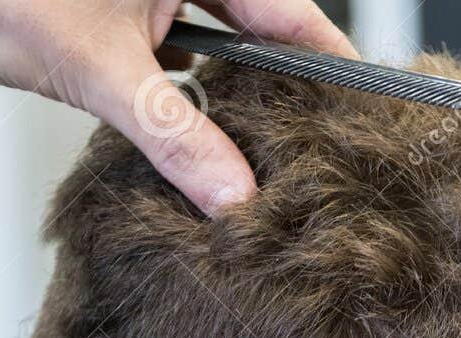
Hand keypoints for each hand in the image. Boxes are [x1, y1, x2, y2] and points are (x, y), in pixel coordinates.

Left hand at [0, 1, 357, 213]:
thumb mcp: (98, 73)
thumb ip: (172, 135)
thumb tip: (233, 196)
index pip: (290, 9)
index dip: (328, 64)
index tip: (362, 115)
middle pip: (264, 29)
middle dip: (285, 92)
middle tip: (315, 155)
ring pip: (225, 44)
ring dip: (238, 98)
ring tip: (268, 157)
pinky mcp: (130, 9)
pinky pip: (186, 50)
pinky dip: (195, 92)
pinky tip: (204, 136)